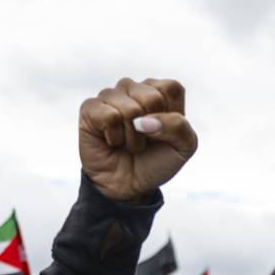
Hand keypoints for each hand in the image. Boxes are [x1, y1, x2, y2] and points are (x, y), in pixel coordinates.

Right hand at [79, 78, 197, 201]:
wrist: (128, 186)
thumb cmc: (156, 162)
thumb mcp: (184, 147)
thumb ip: (178, 126)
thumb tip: (141, 120)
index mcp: (159, 91)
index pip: (171, 89)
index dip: (170, 118)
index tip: (164, 133)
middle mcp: (134, 88)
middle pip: (152, 98)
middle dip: (151, 130)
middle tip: (144, 140)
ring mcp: (111, 95)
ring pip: (130, 110)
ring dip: (133, 137)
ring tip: (127, 142)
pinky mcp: (91, 108)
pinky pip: (109, 117)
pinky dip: (115, 137)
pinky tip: (112, 141)